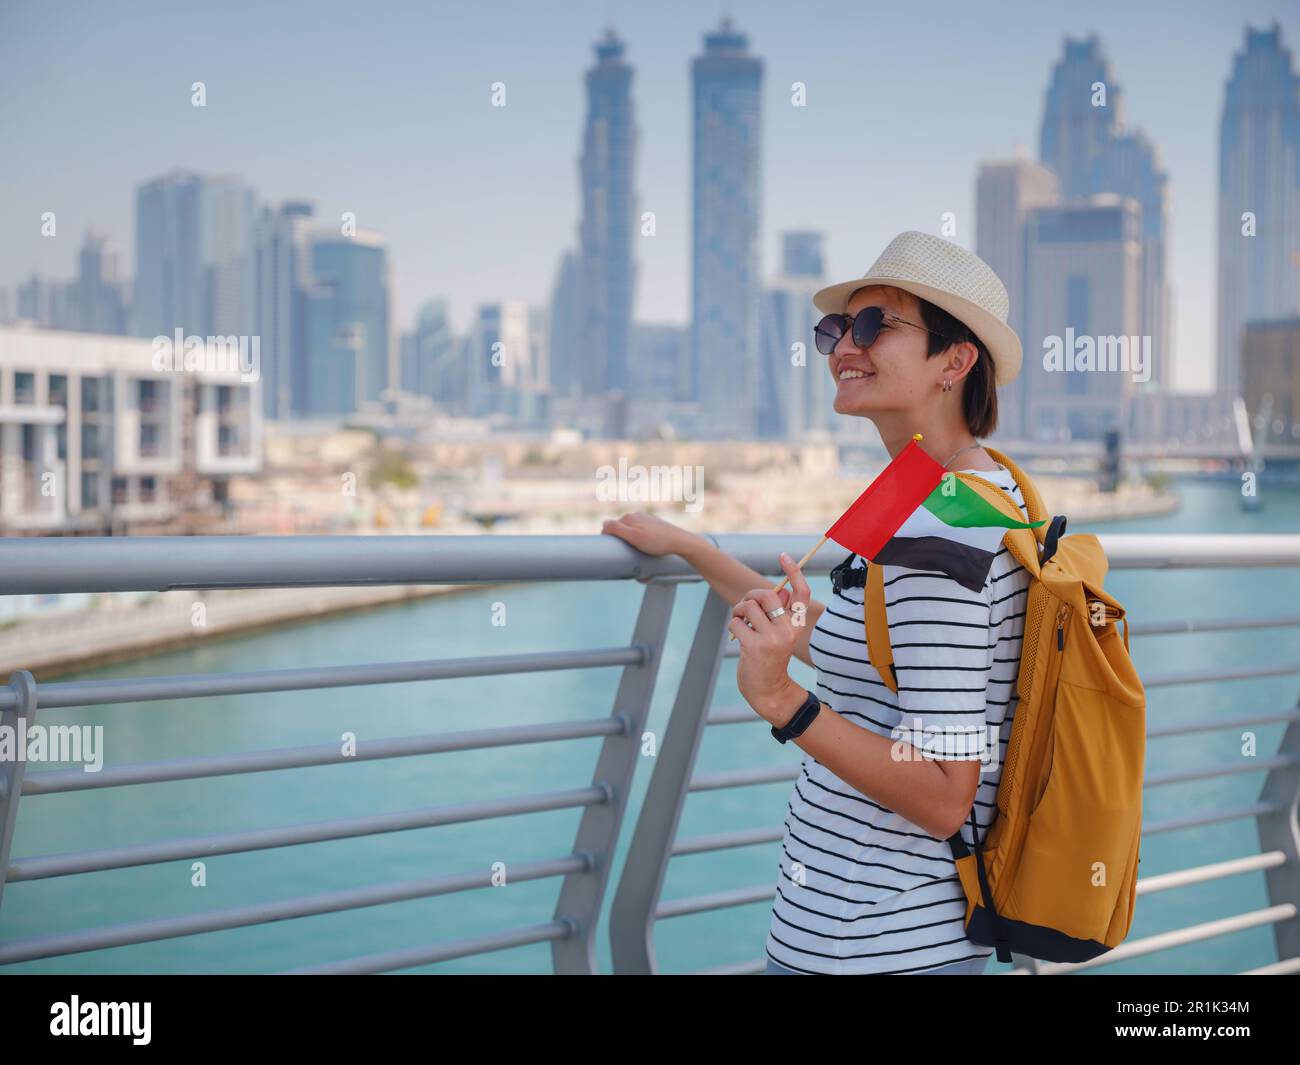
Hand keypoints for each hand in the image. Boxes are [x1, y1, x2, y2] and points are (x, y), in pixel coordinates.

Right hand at [600, 511, 691, 556]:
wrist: (680, 542)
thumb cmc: (657, 542)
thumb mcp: (634, 537)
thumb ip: (617, 529)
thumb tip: (603, 524)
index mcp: (629, 517)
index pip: (611, 528)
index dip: (611, 540)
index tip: (615, 551)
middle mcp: (637, 515)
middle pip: (622, 530)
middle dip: (622, 541)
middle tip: (627, 553)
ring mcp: (646, 520)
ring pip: (632, 532)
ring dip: (631, 542)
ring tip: (637, 552)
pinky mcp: (654, 526)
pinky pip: (642, 534)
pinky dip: (641, 541)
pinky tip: (646, 547)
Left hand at [729, 552, 813, 724]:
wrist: (768, 690)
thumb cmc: (771, 657)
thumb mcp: (781, 634)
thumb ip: (781, 612)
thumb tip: (783, 590)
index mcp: (798, 624)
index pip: (802, 593)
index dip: (794, 572)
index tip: (784, 555)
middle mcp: (789, 630)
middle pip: (767, 594)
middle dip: (750, 596)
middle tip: (745, 608)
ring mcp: (772, 639)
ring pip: (749, 606)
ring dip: (739, 611)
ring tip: (741, 623)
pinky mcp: (755, 646)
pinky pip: (737, 622)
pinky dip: (734, 626)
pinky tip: (738, 637)